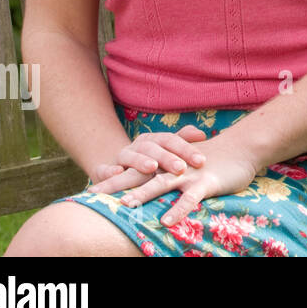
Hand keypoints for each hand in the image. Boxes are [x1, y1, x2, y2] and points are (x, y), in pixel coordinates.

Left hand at [88, 132, 262, 226]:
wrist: (244, 147)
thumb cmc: (216, 159)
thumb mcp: (189, 164)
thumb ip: (170, 171)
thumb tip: (152, 182)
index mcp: (166, 164)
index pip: (135, 171)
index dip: (113, 179)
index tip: (91, 189)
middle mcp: (173, 167)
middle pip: (140, 176)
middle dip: (117, 185)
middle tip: (94, 195)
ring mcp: (189, 174)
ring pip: (161, 183)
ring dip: (143, 194)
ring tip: (125, 205)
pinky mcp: (206, 182)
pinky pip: (190, 198)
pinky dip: (178, 209)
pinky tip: (166, 221)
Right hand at [89, 125, 208, 183]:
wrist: (119, 172)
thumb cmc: (152, 164)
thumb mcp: (168, 154)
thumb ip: (183, 142)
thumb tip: (202, 135)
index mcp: (154, 140)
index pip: (171, 140)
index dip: (187, 149)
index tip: (202, 161)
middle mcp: (137, 146)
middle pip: (153, 148)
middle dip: (168, 158)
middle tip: (181, 168)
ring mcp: (120, 158)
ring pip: (129, 156)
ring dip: (140, 161)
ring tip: (151, 167)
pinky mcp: (103, 172)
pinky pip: (103, 170)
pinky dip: (109, 171)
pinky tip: (117, 173)